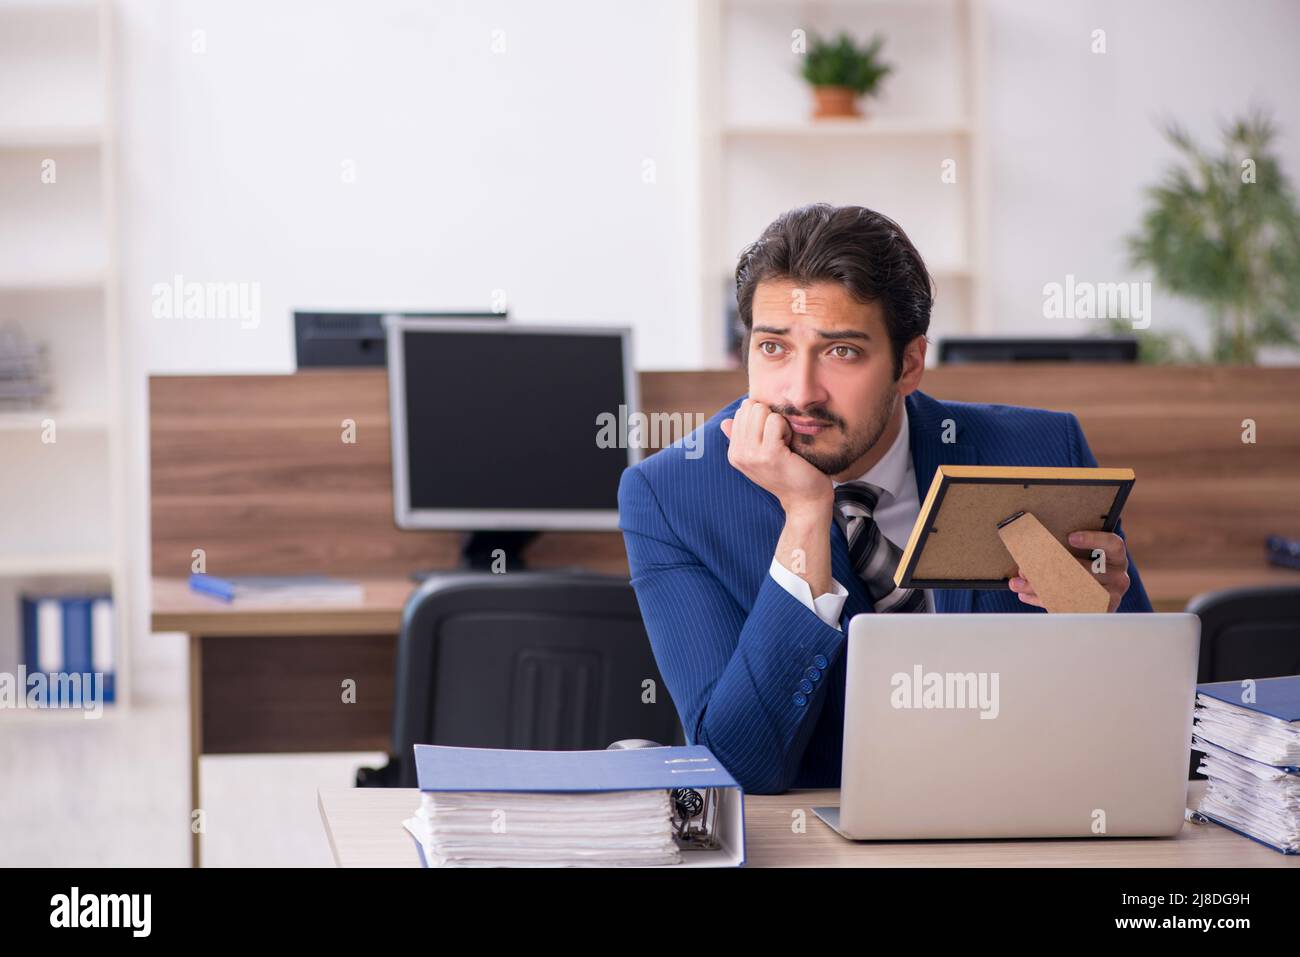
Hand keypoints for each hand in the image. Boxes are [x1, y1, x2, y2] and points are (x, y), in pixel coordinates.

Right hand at [720, 398, 831, 515]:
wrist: (805, 499)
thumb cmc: (787, 474)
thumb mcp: (759, 455)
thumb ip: (742, 437)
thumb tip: (725, 422)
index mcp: (734, 453)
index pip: (742, 411)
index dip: (762, 417)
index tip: (772, 437)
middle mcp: (738, 454)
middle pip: (750, 407)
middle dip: (769, 416)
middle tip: (779, 438)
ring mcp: (752, 454)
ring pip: (761, 411)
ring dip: (779, 422)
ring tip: (785, 442)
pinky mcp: (769, 454)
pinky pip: (775, 421)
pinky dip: (787, 428)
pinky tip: (790, 445)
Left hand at [1008, 530, 1130, 612]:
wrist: (1099, 591)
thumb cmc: (1086, 564)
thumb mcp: (1083, 553)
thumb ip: (1063, 547)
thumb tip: (1028, 545)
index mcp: (1116, 556)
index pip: (1113, 545)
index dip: (1093, 540)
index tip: (1070, 537)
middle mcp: (1118, 576)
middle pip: (1085, 571)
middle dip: (1050, 568)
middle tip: (1025, 567)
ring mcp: (1110, 597)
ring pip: (1071, 591)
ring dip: (1040, 587)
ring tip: (1017, 583)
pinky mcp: (1096, 612)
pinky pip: (1067, 606)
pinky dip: (1043, 600)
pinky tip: (1025, 594)